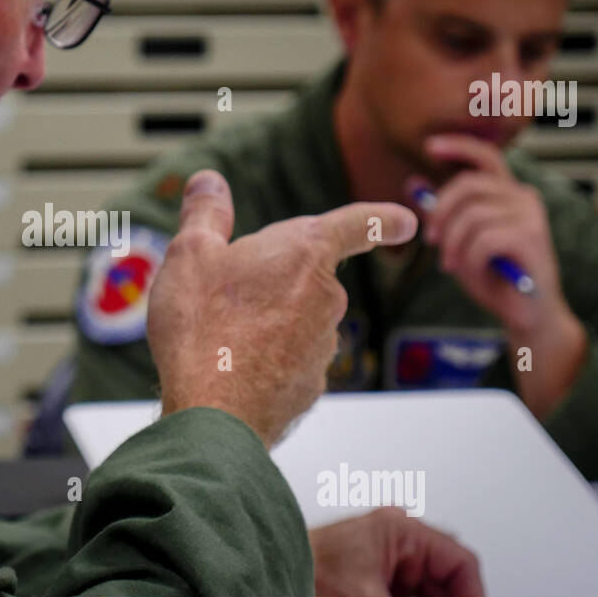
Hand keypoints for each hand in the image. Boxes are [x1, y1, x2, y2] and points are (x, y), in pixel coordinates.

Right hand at [148, 170, 417, 447]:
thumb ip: (205, 213)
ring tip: (218, 335)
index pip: (357, 224)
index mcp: (303, 253)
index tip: (407, 219)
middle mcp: (326, 298)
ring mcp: (321, 346)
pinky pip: (289, 362)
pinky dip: (265, 361)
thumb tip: (209, 182)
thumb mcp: (190, 255)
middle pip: (309, 276)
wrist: (212, 414)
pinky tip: (229, 368)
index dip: (382, 217)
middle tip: (224, 293)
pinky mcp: (309, 387)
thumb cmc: (202, 328)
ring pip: (297, 321)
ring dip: (268, 322)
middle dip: (276, 280)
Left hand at [309, 508, 483, 596]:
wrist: (272, 568)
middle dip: (450, 596)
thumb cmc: (307, 564)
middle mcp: (394, 540)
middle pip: (445, 577)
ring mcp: (382, 559)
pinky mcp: (370, 576)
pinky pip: (405, 591)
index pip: (459, 560)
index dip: (474, 592)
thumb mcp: (372, 595)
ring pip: (426, 587)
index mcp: (400, 529)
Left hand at [412, 134, 566, 335]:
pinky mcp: (532, 237)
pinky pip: (483, 240)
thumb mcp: (459, 241)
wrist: (527, 314)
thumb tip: (413, 182)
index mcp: (507, 193)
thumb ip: (442, 213)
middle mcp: (523, 197)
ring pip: (472, 216)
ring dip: (454, 245)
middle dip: (440, 213)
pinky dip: (469, 259)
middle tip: (431, 242)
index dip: (458, 146)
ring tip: (452, 266)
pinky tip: (473, 273)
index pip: (485, 156)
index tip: (429, 147)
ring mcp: (531, 215)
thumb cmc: (494, 277)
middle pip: (468, 185)